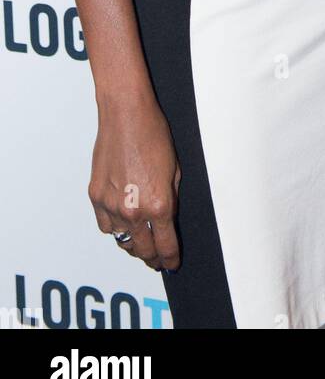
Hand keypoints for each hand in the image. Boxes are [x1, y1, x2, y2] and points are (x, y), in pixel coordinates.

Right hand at [89, 96, 180, 270]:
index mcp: (159, 204)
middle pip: (143, 249)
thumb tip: (168, 218)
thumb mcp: (175, 170)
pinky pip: (105, 226)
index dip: (170, 258)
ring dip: (133, 245)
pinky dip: (114, 229)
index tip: (172, 264)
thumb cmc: (154, 135)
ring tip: (140, 244)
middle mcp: (134, 210)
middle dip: (153, 258)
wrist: (125, 115)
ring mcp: (111, 205)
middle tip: (157, 260)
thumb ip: (172, 199)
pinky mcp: (95, 197)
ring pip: (122, 241)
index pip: (165, 245)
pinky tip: (121, 225)